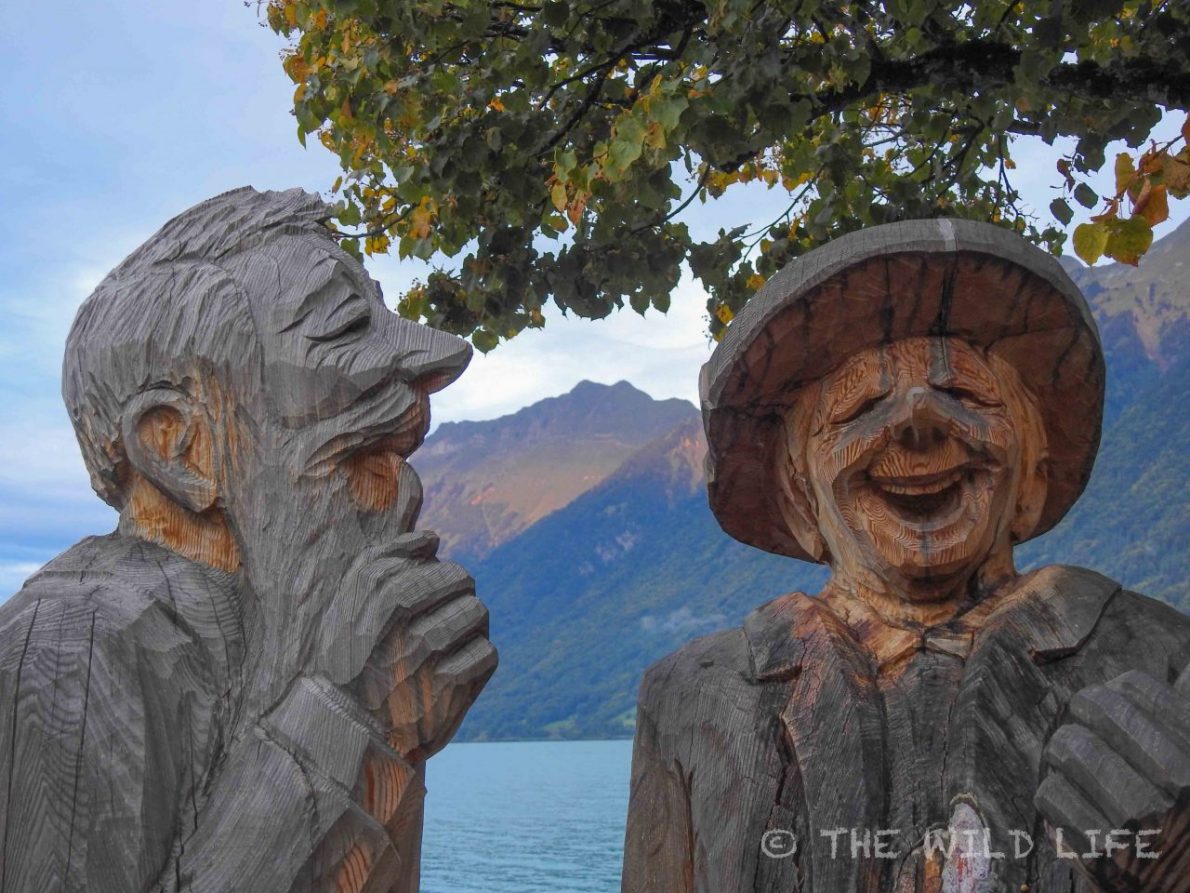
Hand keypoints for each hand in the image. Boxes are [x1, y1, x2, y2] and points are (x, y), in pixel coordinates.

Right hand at [316, 530, 497, 760]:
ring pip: (476, 612)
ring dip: (473, 620)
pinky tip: (461, 667)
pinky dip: (480, 657)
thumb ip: (377, 568)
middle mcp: (390, 631)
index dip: (424, 556)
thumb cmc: (356, 665)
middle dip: (460, 584)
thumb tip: (432, 539)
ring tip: (456, 635)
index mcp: (361, 608)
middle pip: (456, 577)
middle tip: (451, 601)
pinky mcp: (445, 691)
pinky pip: (487, 653)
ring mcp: (419, 660)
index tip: (425, 566)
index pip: (414, 555)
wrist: (354, 739)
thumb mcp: (345, 614)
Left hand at [1035, 668, 1189, 892]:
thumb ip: (1187, 720)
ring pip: (1066, 744)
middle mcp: (1171, 788)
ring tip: (1078, 762)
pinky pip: (1049, 793)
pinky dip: (1057, 794)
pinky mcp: (1097, 852)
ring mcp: (1132, 821)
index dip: (1120, 690)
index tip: (1119, 703)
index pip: (1137, 687)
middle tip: (1090, 725)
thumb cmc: (1188, 820)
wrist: (1184, 889)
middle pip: (1093, 705)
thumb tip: (1187, 672)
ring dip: (1066, 751)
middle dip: (1087, 712)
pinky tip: (1076, 801)